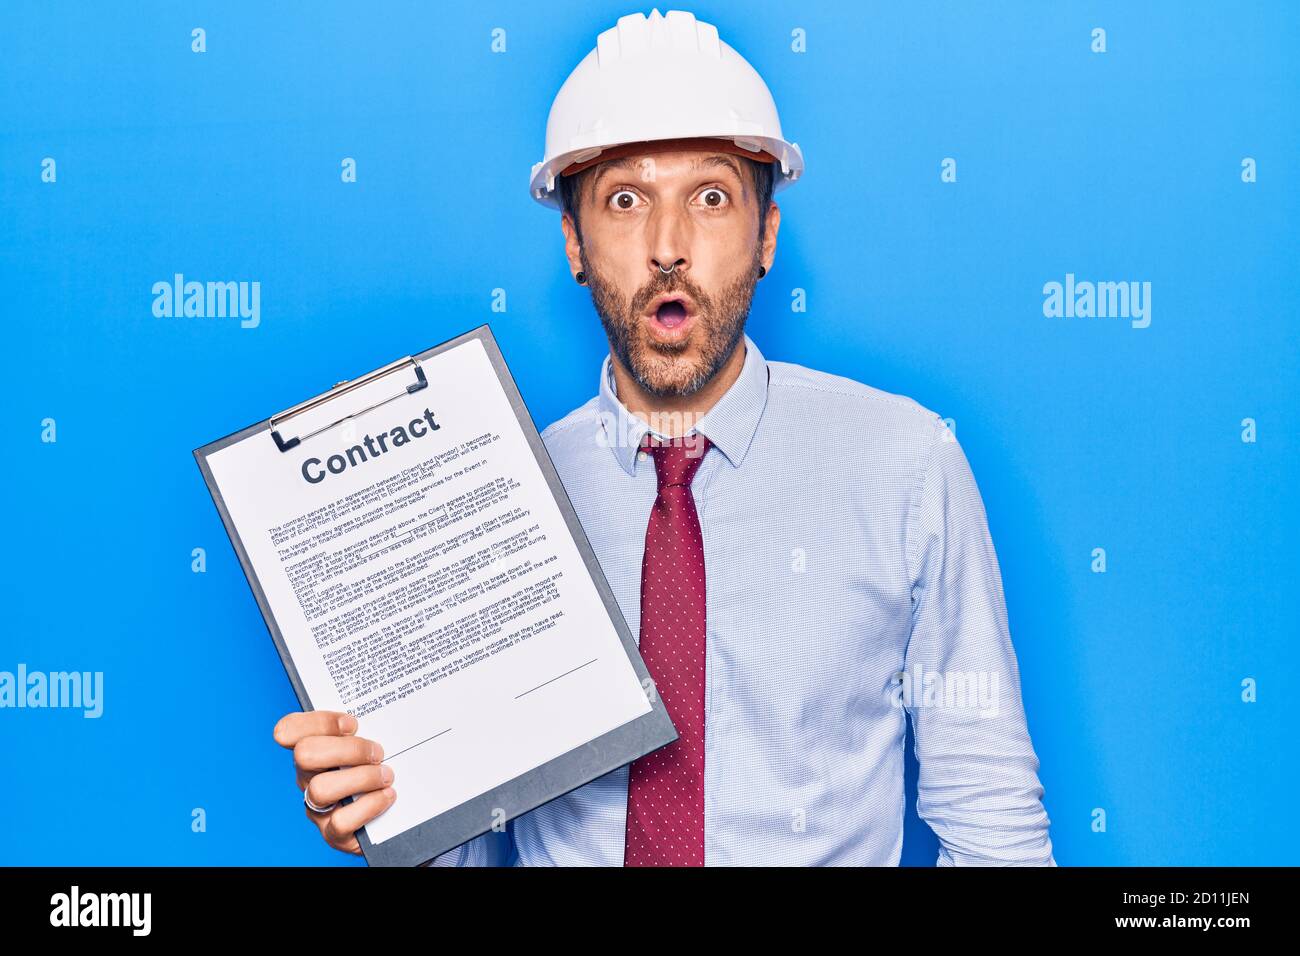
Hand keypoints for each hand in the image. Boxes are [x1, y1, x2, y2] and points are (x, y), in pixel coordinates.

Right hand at [273, 710, 395, 854]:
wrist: (392, 815)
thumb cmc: (378, 769)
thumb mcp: (369, 744)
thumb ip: (367, 727)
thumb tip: (383, 713)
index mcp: (312, 750)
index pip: (289, 730)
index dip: (318, 722)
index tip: (352, 724)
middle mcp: (308, 777)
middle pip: (305, 754)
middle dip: (347, 749)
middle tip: (377, 753)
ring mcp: (317, 807)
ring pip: (320, 788)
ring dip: (361, 778)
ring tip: (385, 776)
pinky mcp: (333, 834)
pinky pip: (341, 821)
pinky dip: (369, 806)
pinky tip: (387, 796)